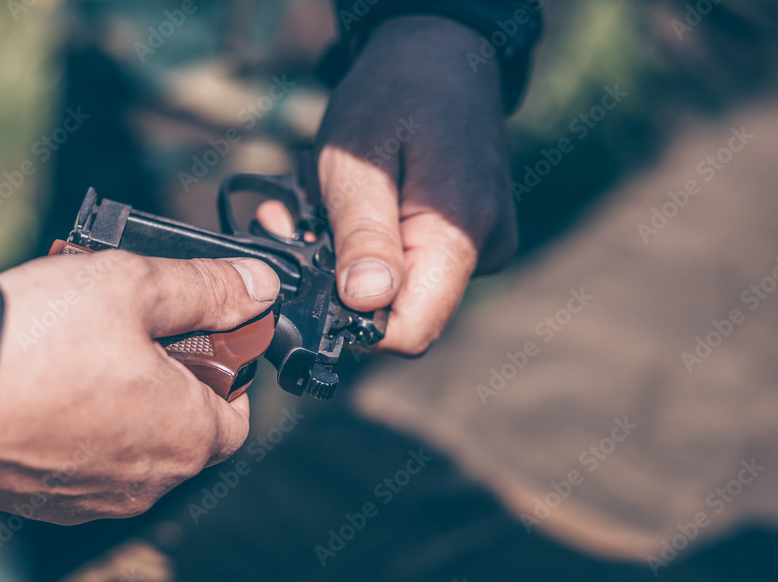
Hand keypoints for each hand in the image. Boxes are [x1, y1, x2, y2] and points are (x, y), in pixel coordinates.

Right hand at [0, 251, 279, 524]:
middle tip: (130, 328)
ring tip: (81, 346)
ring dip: (122, 399)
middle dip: (169, 377)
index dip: (225, 369)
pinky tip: (47, 382)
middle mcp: (149, 483)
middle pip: (184, 428)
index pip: (239, 414)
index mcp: (188, 437)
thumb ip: (208, 288)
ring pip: (131, 443)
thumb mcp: (137, 286)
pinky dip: (78, 426)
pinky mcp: (44, 502)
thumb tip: (260, 287)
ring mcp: (94, 499)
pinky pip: (82, 461)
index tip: (196, 334)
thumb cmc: (42, 339)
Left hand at [313, 15, 515, 354]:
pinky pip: (410, 265)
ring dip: (345, 259)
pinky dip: (367, 244)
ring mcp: (480, 247)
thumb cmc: (395, 96)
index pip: (412, 330)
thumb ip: (364, 236)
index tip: (307, 286)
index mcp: (460, 235)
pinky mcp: (465, 239)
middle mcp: (483, 252)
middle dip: (338, 285)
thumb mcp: (358, 163)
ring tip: (318, 205)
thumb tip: (363, 304)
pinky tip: (349, 207)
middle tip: (294, 227)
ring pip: (398, 290)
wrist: (439, 55)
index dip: (353, 327)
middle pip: (399, 312)